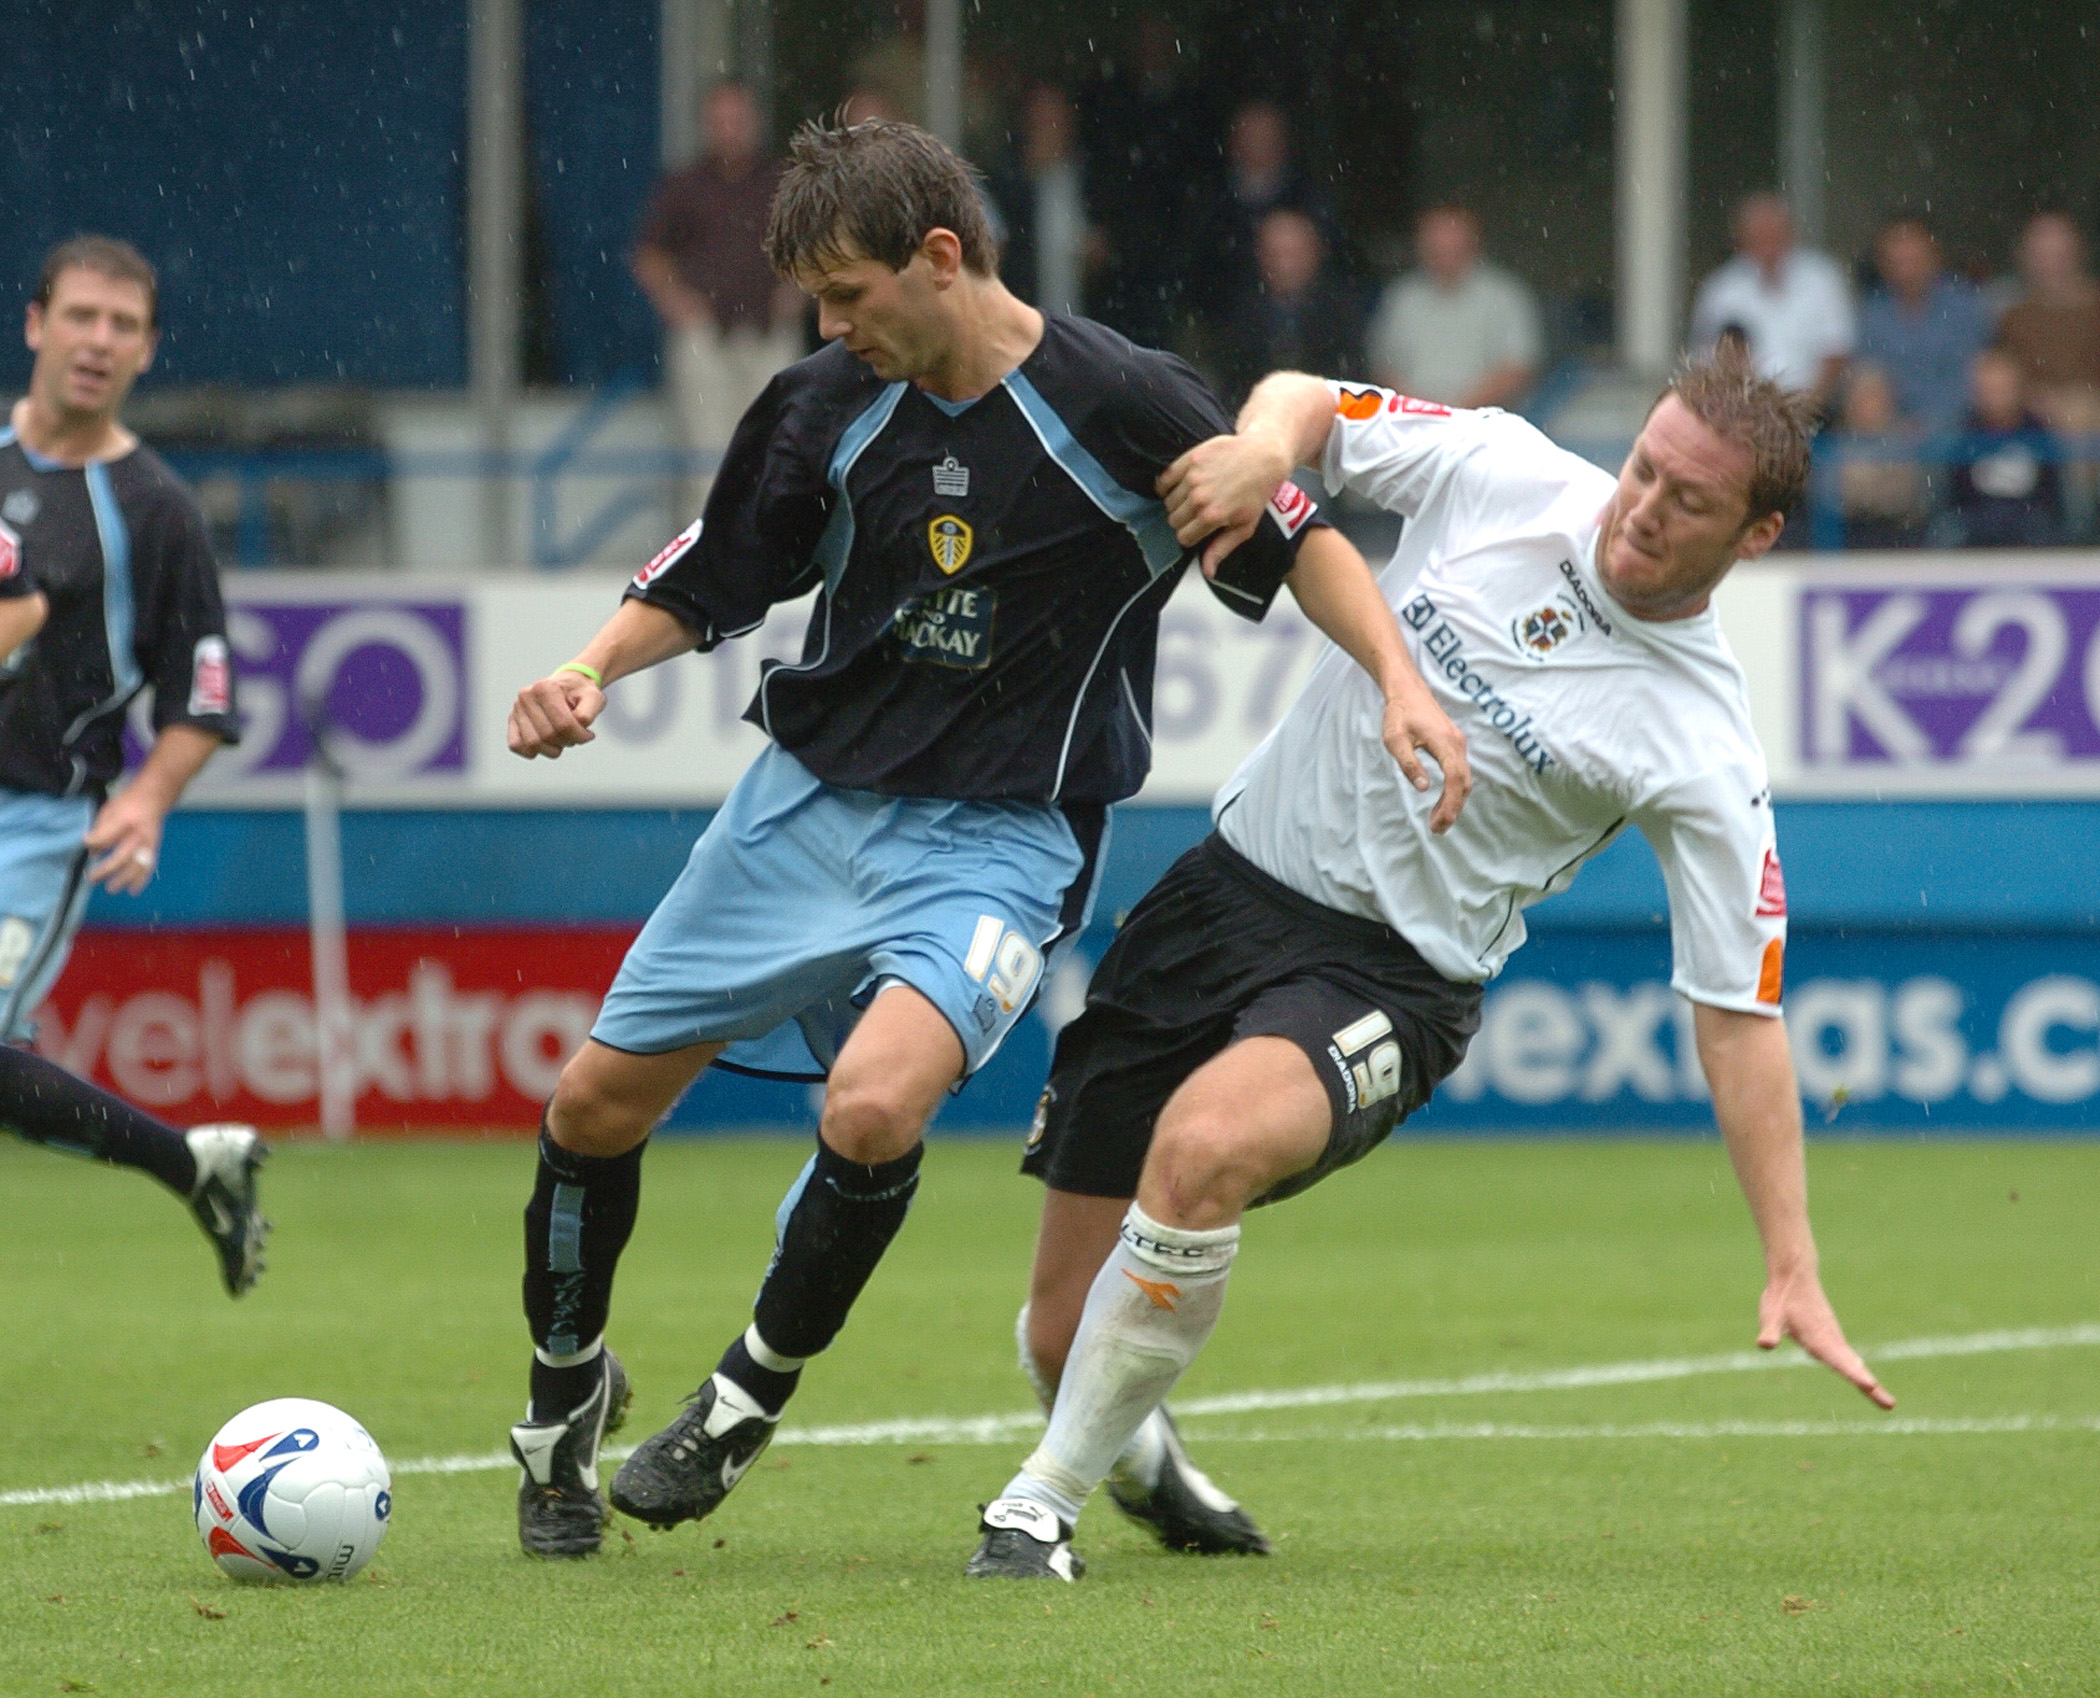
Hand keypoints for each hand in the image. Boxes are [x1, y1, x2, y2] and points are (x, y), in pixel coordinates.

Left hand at [83, 788, 165, 894]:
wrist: (154, 798)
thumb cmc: (127, 803)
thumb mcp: (109, 810)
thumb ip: (100, 830)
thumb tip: (94, 853)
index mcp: (124, 820)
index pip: (106, 836)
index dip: (94, 842)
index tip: (86, 845)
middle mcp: (138, 834)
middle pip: (121, 856)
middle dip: (105, 870)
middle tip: (92, 878)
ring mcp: (148, 843)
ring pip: (136, 866)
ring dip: (123, 879)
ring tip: (110, 888)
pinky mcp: (154, 849)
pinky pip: (148, 867)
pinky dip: (141, 880)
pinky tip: (132, 890)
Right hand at [509, 668, 604, 759]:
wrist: (568, 686)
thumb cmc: (581, 693)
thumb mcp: (594, 698)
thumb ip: (588, 713)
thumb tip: (577, 725)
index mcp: (545, 687)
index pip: (563, 724)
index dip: (580, 736)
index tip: (588, 735)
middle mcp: (526, 696)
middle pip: (548, 735)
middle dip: (567, 742)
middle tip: (576, 736)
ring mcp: (517, 708)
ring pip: (532, 744)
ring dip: (552, 749)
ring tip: (562, 739)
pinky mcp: (512, 720)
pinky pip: (516, 746)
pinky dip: (533, 751)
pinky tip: (547, 745)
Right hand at [1158, 430, 1294, 573]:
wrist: (1263, 457)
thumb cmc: (1256, 493)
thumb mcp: (1244, 526)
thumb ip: (1222, 548)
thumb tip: (1207, 572)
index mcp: (1212, 517)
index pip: (1183, 537)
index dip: (1190, 535)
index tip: (1197, 529)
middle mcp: (1199, 498)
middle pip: (1174, 520)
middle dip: (1183, 520)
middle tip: (1196, 512)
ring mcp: (1193, 477)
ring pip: (1168, 501)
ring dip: (1176, 503)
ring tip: (1191, 498)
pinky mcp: (1190, 459)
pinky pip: (1164, 479)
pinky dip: (1166, 485)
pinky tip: (1177, 486)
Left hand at [1384, 684, 1470, 832]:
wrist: (1407, 689)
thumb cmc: (1399, 713)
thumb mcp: (1395, 740)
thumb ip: (1409, 764)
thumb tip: (1424, 788)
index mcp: (1444, 743)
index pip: (1454, 779)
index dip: (1450, 803)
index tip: (1440, 822)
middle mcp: (1457, 744)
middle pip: (1463, 782)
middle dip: (1453, 808)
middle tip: (1437, 829)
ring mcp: (1458, 744)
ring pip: (1463, 779)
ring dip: (1454, 801)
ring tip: (1438, 821)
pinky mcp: (1454, 744)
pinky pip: (1459, 772)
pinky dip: (1454, 790)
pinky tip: (1442, 802)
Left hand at [1757, 1266, 1894, 1408]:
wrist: (1794, 1276)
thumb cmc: (1781, 1298)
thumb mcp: (1771, 1315)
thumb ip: (1769, 1331)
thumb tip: (1764, 1344)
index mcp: (1818, 1339)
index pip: (1838, 1360)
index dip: (1853, 1374)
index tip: (1870, 1386)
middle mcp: (1831, 1341)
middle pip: (1854, 1367)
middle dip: (1871, 1387)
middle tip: (1890, 1405)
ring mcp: (1834, 1339)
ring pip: (1854, 1364)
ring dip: (1869, 1383)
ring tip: (1886, 1402)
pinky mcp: (1832, 1337)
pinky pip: (1848, 1358)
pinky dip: (1859, 1372)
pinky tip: (1866, 1384)